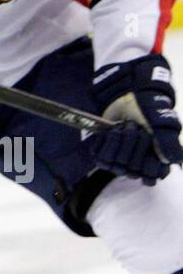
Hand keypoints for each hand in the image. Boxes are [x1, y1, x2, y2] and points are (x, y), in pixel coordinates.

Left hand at [90, 54, 181, 183]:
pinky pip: (101, 159)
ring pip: (117, 165)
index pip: (150, 179)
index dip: (148, 166)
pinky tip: (114, 131)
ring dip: (122, 141)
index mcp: (155, 160)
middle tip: (138, 128)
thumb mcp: (164, 124)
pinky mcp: (102, 152)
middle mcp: (137, 162)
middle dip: (136, 145)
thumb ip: (169, 143)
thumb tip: (173, 161)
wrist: (127, 94)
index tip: (150, 148)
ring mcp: (119, 158)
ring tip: (127, 126)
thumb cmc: (149, 109)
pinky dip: (108, 141)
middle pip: (132, 170)